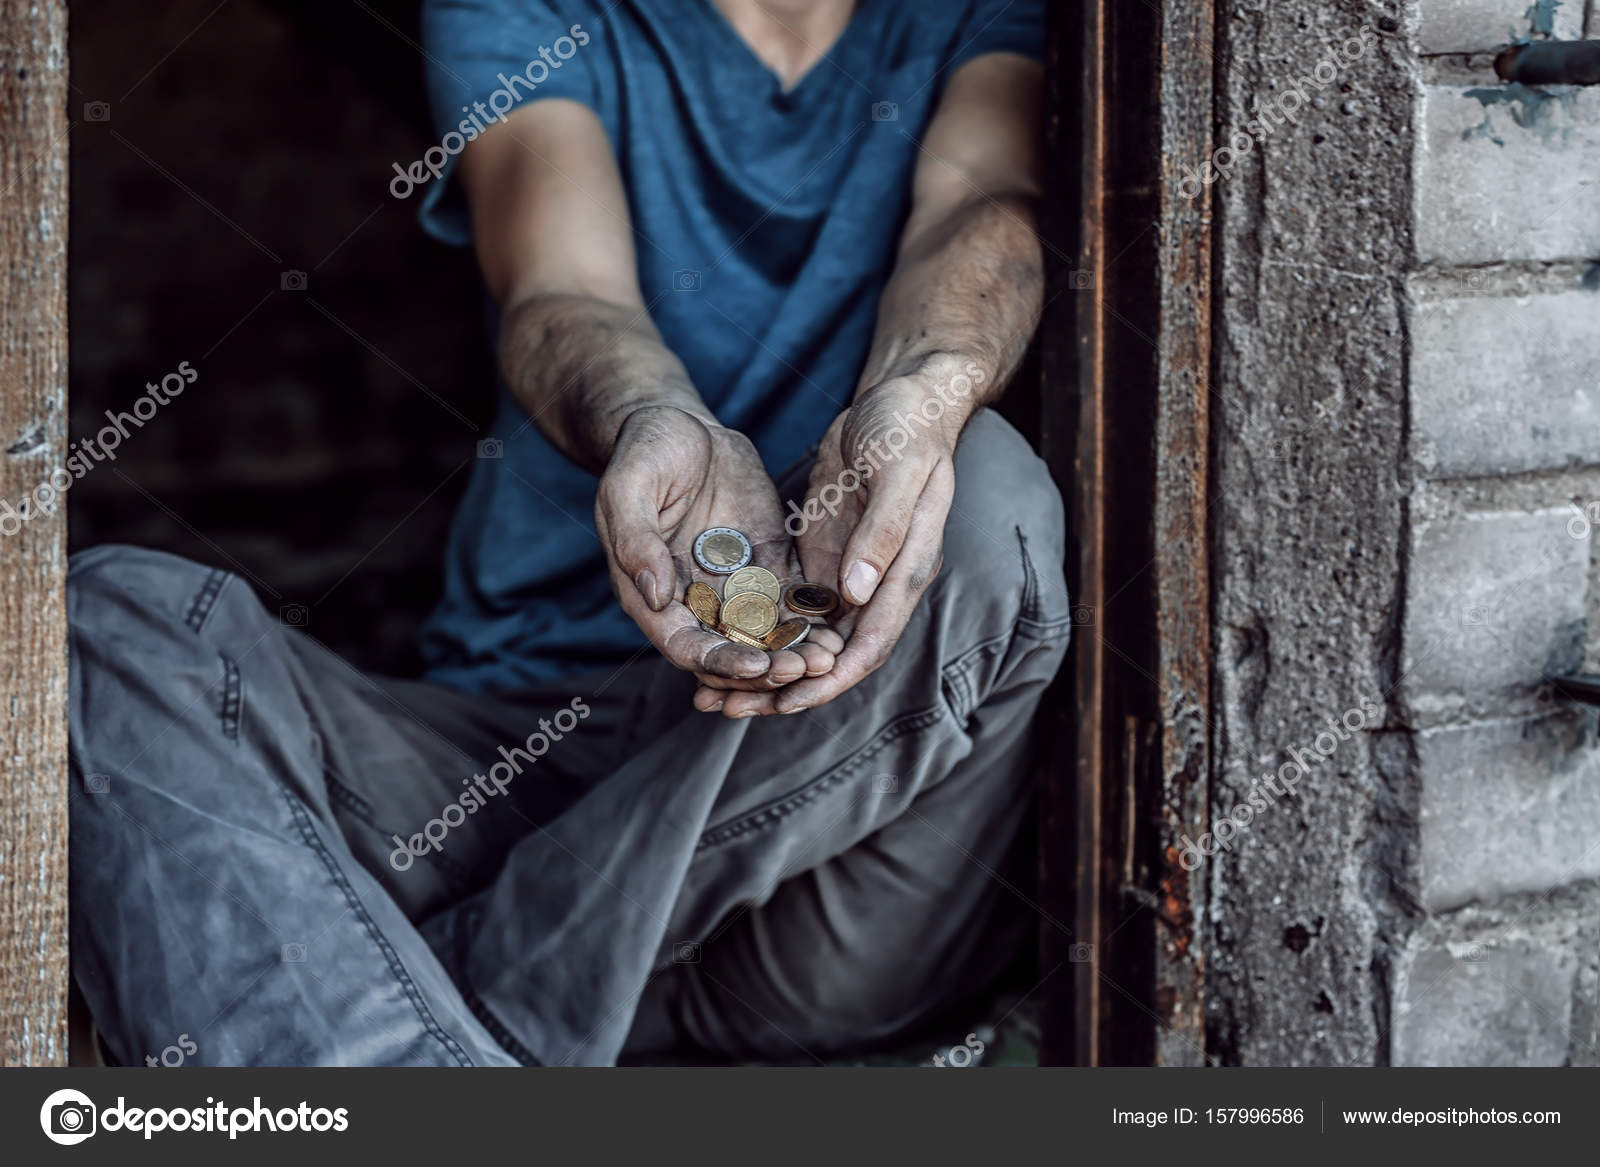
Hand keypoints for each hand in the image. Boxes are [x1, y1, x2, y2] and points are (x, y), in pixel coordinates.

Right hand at [595, 405, 840, 694]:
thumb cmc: (643, 454)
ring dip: (795, 651)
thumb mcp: (628, 489)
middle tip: (805, 668)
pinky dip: (812, 618)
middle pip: (731, 650)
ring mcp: (733, 585)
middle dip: (768, 667)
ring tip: (830, 657)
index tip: (755, 664)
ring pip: (766, 634)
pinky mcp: (767, 563)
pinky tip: (840, 624)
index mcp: (653, 595)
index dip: (719, 661)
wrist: (681, 427)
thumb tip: (655, 596)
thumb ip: (635, 541)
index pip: (684, 645)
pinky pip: (791, 599)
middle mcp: (695, 600)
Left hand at [692, 378, 959, 716]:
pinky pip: (792, 608)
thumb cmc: (906, 429)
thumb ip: (882, 532)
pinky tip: (720, 643)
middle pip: (835, 657)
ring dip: (766, 666)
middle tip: (731, 709)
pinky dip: (762, 630)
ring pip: (809, 639)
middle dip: (786, 688)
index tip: (789, 701)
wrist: (899, 400)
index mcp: (905, 572)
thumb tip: (856, 594)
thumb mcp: (898, 471)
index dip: (830, 678)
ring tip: (714, 693)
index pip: (871, 643)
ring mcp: (850, 575)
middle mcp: (878, 585)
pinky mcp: (825, 559)